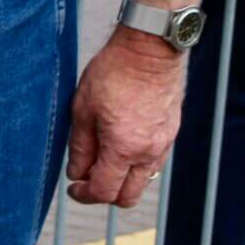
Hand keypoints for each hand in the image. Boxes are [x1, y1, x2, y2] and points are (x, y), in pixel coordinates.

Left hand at [65, 25, 187, 208]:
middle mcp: (149, 151)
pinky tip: (121, 145)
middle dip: (105, 194)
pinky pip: (154, 162)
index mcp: (124, 148)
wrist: (149, 48)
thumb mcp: (82, 112)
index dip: (84, 195)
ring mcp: (165, 142)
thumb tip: (77, 174)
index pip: (104, 192)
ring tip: (102, 159)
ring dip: (122, 180)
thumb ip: (80, 149)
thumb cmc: (112, 74)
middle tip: (86, 179)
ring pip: (143, 181)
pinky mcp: (172, 131)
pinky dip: (136, 164)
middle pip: (128, 197)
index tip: (73, 188)